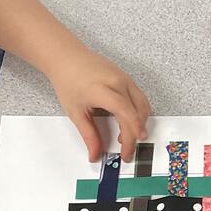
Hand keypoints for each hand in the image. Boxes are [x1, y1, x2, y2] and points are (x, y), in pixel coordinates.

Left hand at [47, 46, 151, 161]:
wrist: (67, 57)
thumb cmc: (69, 79)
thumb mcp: (75, 112)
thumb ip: (88, 135)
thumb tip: (95, 153)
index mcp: (103, 89)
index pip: (125, 113)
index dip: (131, 133)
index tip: (128, 150)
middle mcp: (119, 82)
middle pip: (138, 112)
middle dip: (135, 134)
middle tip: (126, 151)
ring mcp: (125, 78)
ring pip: (143, 105)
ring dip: (139, 124)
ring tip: (125, 137)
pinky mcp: (127, 78)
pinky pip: (140, 98)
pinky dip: (138, 113)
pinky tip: (126, 122)